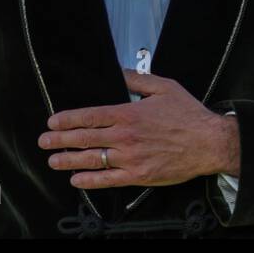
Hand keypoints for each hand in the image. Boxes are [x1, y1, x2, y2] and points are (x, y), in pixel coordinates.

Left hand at [38, 70, 239, 188]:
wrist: (209, 143)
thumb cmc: (190, 116)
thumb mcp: (166, 88)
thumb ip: (140, 79)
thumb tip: (121, 72)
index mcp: (129, 113)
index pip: (90, 115)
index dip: (68, 119)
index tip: (53, 120)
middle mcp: (126, 136)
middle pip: (84, 138)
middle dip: (60, 139)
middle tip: (44, 141)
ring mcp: (130, 158)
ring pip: (91, 159)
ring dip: (68, 160)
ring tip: (53, 160)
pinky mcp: (138, 175)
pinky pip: (107, 180)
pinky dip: (89, 180)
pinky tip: (77, 179)